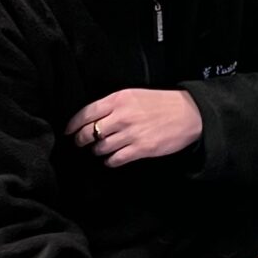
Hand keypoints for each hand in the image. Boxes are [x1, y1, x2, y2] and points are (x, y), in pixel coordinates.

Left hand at [68, 89, 202, 167]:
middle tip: (81, 143)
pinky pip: (115, 159)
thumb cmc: (162, 103)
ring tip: (100, 150)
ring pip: (100, 148)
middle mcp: (122, 116)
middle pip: (89, 132)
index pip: (86, 113)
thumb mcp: (134, 95)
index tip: (68, 131)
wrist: (188, 114)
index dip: (73, 125)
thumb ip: (113, 105)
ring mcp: (131, 133)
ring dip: (97, 151)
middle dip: (81, 140)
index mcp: (119, 99)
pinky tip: (112, 159)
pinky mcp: (141, 149)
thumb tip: (92, 118)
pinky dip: (110, 161)